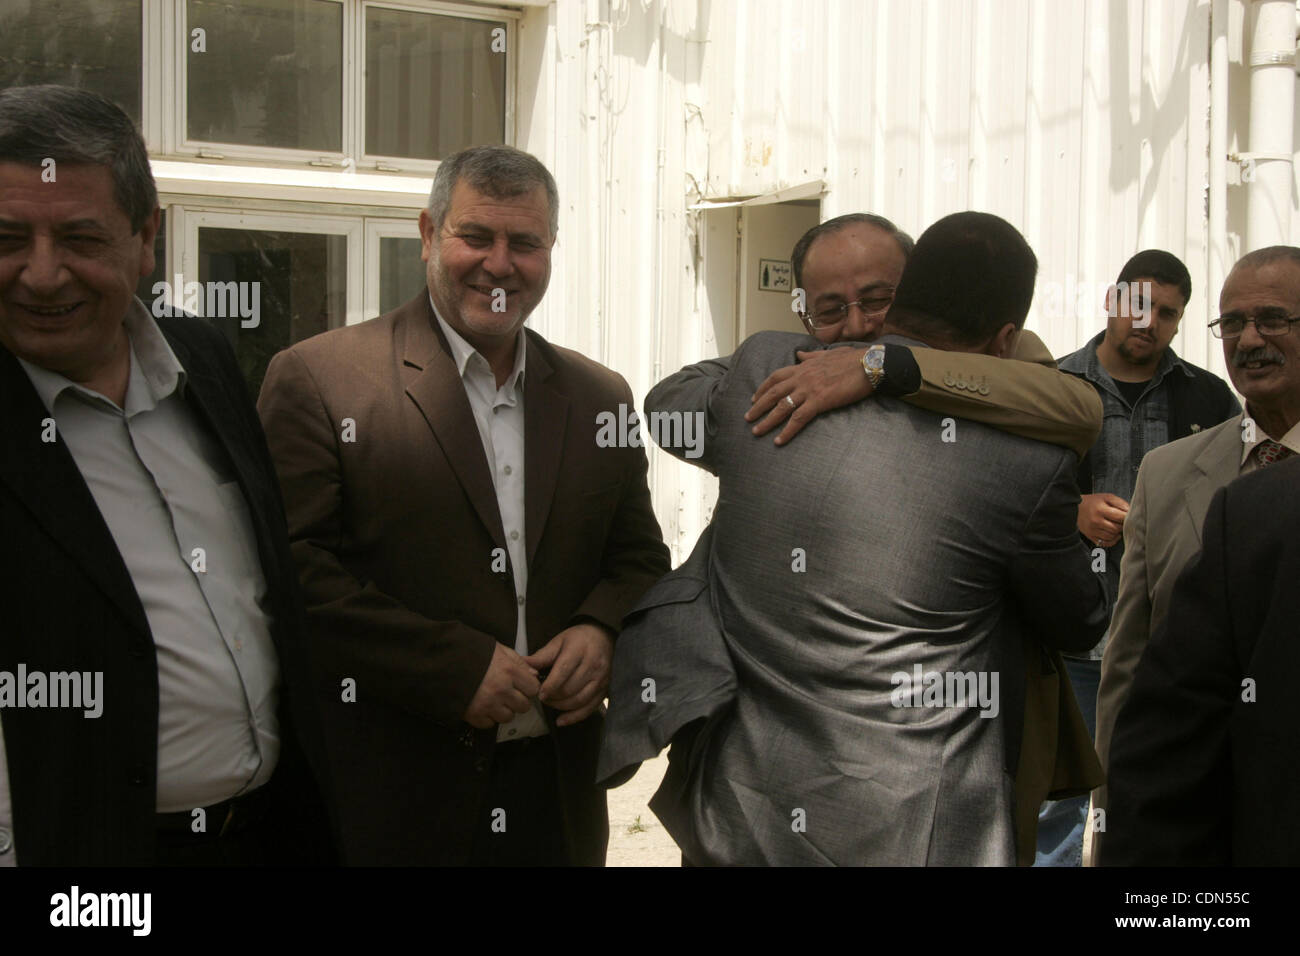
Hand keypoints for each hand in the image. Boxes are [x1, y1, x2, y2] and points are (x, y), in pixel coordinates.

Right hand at [462, 642, 540, 728]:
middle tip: (507, 694)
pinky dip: (487, 717)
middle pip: (524, 706)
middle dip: (517, 700)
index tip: (521, 686)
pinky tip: (482, 705)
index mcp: (508, 671)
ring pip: (508, 717)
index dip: (528, 687)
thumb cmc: (470, 654)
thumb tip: (533, 673)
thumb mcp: (497, 650)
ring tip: (494, 699)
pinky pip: (490, 724)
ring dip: (503, 710)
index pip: (533, 688)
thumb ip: (518, 661)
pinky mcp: (475, 715)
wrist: (443, 662)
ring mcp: (488, 704)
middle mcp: (501, 689)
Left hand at [524, 622, 613, 727]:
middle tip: (542, 698)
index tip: (539, 693)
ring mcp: (601, 678)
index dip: (550, 686)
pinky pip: (590, 708)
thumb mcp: (558, 641)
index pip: (563, 672)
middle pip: (570, 689)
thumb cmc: (579, 639)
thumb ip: (541, 656)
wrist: (604, 637)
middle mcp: (593, 665)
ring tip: (551, 703)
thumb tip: (522, 666)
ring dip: (561, 706)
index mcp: (579, 650)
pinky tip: (561, 721)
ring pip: (578, 700)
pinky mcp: (605, 689)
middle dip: (553, 697)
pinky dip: (574, 717)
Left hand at [745, 347, 872, 444]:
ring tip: (756, 431)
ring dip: (767, 421)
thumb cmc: (853, 359)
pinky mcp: (819, 401)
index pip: (776, 376)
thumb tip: (800, 355)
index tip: (754, 398)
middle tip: (748, 417)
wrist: (869, 364)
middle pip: (773, 392)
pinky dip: (787, 431)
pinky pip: (798, 419)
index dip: (763, 388)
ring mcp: (809, 389)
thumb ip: (811, 356)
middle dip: (758, 406)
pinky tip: (779, 441)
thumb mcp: (828, 354)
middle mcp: (802, 377)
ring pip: (781, 407)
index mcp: (804, 367)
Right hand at [1077, 493, 1128, 547]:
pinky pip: (1105, 542)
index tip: (1127, 515)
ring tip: (1115, 525)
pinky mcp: (1090, 536)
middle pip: (1117, 528)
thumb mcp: (1107, 497)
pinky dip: (1111, 540)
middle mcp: (1096, 521)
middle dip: (1122, 525)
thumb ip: (1120, 503)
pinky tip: (1112, 534)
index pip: (1121, 517)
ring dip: (1116, 532)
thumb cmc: (1093, 502)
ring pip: (1112, 536)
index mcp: (1101, 510)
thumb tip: (1131, 512)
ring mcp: (1092, 530)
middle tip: (1120, 521)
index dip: (1127, 517)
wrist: (1073, 508)